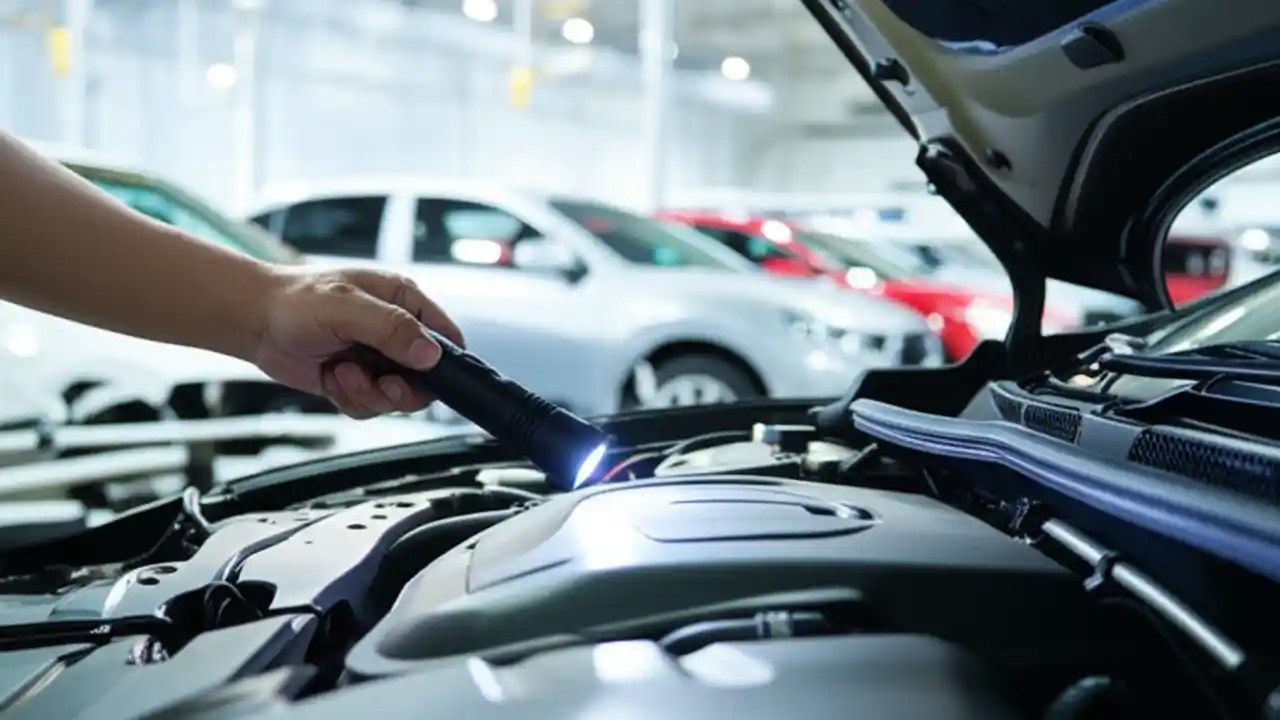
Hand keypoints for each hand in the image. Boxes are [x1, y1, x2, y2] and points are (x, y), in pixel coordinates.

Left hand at [251, 268, 463, 418]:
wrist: (254, 322)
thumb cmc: (294, 301)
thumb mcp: (346, 307)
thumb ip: (391, 329)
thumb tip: (431, 354)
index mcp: (403, 301)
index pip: (446, 337)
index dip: (444, 362)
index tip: (425, 376)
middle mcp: (395, 331)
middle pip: (427, 377)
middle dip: (401, 387)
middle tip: (381, 383)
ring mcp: (377, 358)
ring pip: (399, 397)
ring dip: (370, 393)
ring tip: (343, 373)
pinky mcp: (359, 380)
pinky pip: (372, 405)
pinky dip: (352, 399)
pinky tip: (333, 379)